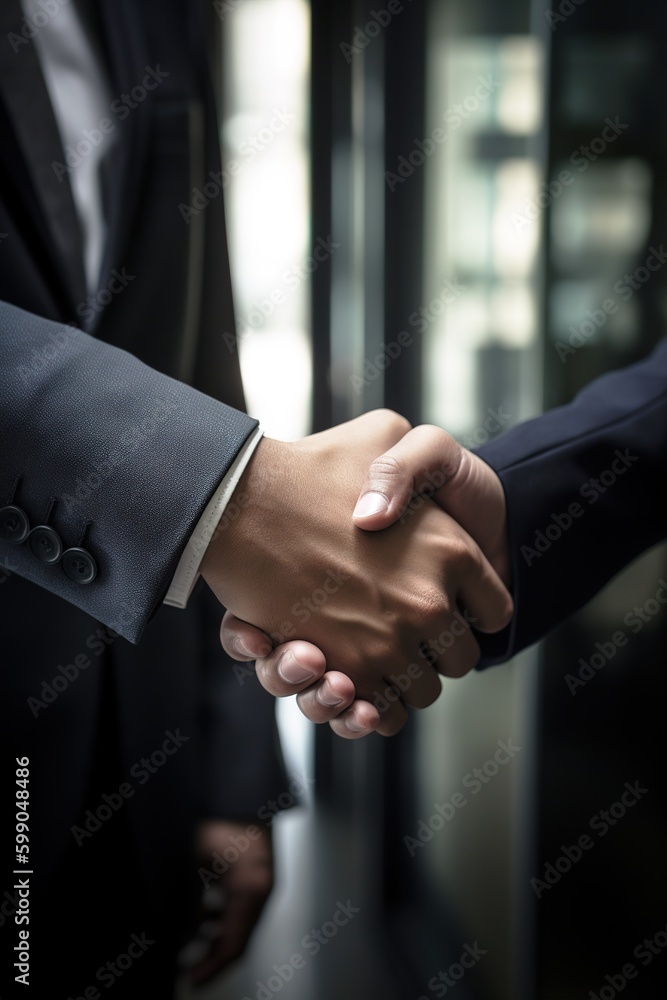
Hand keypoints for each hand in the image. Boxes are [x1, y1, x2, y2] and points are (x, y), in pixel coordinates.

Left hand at [184, 820, 272, 986]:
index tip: (195, 980)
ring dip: (214, 931)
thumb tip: (182, 931)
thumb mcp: (195, 860)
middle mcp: (263, 887)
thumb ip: (189, 900)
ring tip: (189, 938)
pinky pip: (241, 902)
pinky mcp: (257, 868)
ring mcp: (262, 878)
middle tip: (191, 967)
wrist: (239, 785)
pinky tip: (203, 911)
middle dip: (212, 952)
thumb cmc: (221, 815)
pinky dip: (221, 912)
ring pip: (240, 919)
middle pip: (240, 935)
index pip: (235, 943)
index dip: (213, 967)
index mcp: (252, 888)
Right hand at [209, 412, 512, 736]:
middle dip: (439, 649)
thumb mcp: (388, 432)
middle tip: (406, 628)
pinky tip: (356, 687)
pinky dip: (373, 711)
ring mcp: (386, 643)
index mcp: (451, 550)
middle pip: (459, 658)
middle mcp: (427, 603)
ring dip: (402, 680)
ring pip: (422, 691)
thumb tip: (417, 516)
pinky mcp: (344, 673)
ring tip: (373, 651)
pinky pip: (382, 715)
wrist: (239, 498)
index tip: (449, 602)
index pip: (493, 609)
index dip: (474, 608)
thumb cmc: (316, 462)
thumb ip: (421, 460)